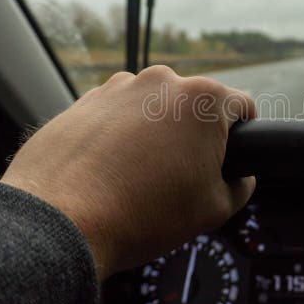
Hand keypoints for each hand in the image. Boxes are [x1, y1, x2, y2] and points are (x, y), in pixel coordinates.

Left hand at [1, 66, 255, 279]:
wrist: (60, 222)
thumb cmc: (142, 215)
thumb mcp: (215, 209)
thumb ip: (241, 184)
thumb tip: (240, 175)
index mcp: (203, 100)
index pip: (243, 106)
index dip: (243, 136)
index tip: (229, 158)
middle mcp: (162, 81)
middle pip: (194, 106)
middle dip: (194, 136)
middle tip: (182, 178)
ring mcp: (119, 87)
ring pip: (154, 109)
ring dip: (155, 134)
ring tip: (140, 178)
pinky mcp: (84, 100)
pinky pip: (117, 115)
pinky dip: (120, 136)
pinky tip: (111, 171)